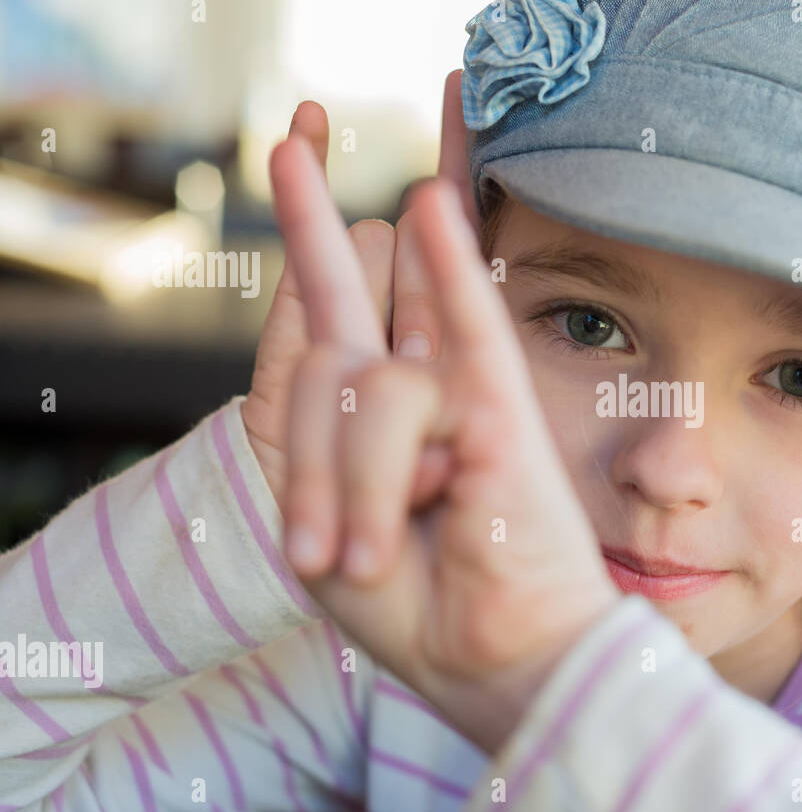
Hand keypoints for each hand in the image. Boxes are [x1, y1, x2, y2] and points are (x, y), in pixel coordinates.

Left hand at [268, 83, 623, 755]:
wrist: (489, 663)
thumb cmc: (413, 605)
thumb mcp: (310, 515)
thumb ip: (305, 414)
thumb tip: (316, 305)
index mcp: (360, 416)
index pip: (325, 305)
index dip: (302, 229)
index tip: (292, 149)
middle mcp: (407, 386)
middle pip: (339, 304)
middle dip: (309, 258)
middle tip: (301, 183)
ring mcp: (456, 389)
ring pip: (358, 381)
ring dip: (350, 489)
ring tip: (374, 554)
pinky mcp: (499, 408)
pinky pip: (465, 323)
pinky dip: (446, 263)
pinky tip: (430, 197)